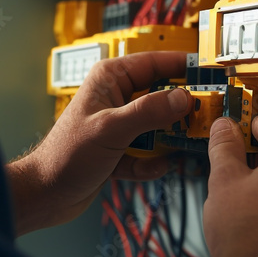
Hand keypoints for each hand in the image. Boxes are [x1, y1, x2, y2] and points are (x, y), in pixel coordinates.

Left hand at [6, 51, 192, 235]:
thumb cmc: (64, 156)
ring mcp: (121, 124)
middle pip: (163, 95)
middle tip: (204, 118)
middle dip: (182, 110)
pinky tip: (152, 168)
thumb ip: (150, 112)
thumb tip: (184, 98)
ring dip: (169, 140)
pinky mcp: (122, 149)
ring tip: (181, 147)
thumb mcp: (112, 129)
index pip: (157, 62)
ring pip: (159, 125)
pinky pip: (150, 152)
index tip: (213, 74)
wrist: (44, 195)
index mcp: (111, 79)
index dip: (186, 67)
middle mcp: (118, 98)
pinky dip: (152, 163)